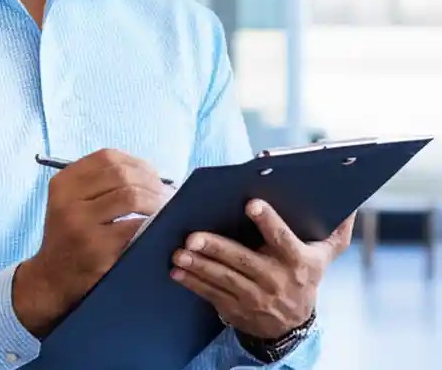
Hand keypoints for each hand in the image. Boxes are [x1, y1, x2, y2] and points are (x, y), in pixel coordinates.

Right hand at [13, 149, 173, 336]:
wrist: (53, 277)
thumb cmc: (71, 236)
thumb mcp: (71, 203)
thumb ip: (99, 184)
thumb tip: (150, 172)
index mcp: (63, 182)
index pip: (107, 158)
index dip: (137, 163)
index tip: (153, 176)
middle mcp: (67, 199)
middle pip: (121, 174)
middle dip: (151, 183)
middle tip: (167, 197)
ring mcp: (80, 223)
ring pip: (131, 196)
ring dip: (156, 202)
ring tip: (166, 211)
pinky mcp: (96, 246)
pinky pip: (135, 226)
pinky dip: (151, 224)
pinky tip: (157, 229)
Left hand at [171, 199, 354, 339]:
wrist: (292, 324)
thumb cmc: (304, 276)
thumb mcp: (325, 256)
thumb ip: (337, 231)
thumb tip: (351, 204)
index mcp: (299, 261)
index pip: (284, 239)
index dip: (269, 222)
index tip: (252, 203)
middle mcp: (278, 280)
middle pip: (244, 261)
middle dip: (217, 248)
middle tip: (193, 235)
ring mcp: (256, 297)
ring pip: (224, 279)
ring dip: (200, 265)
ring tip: (179, 252)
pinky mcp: (237, 309)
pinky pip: (212, 294)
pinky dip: (193, 282)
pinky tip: (177, 270)